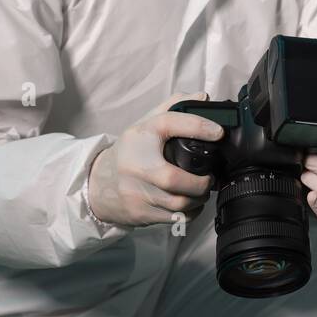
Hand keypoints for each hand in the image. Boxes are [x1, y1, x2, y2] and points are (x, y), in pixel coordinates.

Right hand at [86, 92, 222, 227]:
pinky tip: (191, 204)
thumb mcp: (146, 125)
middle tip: (209, 178)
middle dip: (201, 182)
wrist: (97, 183)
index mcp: (141, 136)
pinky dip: (189, 213)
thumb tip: (203, 98)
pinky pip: (173, 218)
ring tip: (202, 191)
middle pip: (174, 179)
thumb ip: (174, 107)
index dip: (198, 126)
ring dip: (198, 199)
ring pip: (177, 203)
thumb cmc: (129, 152)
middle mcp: (136, 164)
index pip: (170, 123)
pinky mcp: (139, 212)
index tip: (218, 132)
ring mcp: (135, 191)